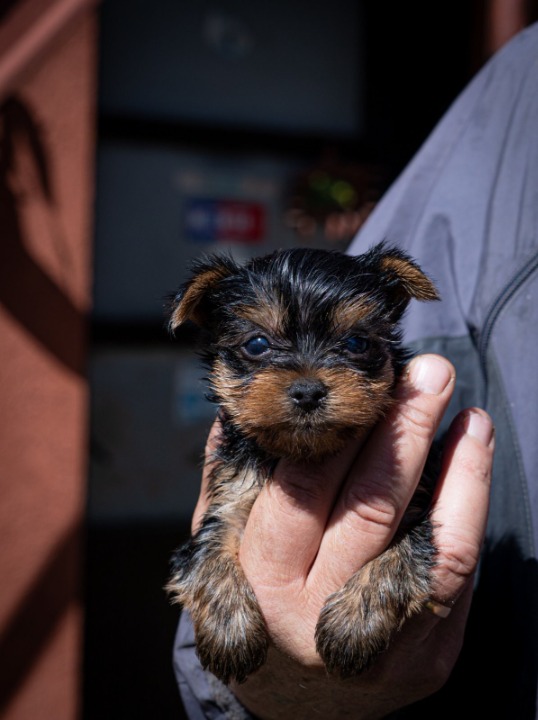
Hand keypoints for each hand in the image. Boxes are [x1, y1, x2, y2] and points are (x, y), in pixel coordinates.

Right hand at [195, 354, 493, 718]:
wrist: (292, 709)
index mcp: (260, 581)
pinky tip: (472, 469)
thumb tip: (239, 408)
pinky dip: (470, 515)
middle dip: (405, 429)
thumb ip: (227, 479)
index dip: (340, 424)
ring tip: (470, 417)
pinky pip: (456, 577)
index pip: (303, 486)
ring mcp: (380, 645)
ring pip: (435, 544)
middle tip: (431, 373)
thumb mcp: (219, 548)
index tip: (364, 376)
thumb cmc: (252, 608)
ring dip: (462, 471)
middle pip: (372, 505)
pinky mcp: (427, 660)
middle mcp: (319, 616)